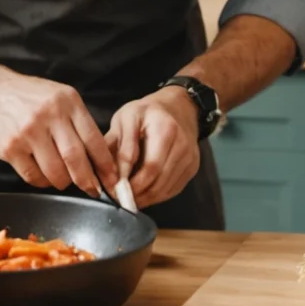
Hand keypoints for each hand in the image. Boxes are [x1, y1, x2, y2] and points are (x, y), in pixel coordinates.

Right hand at [0, 69, 115, 196]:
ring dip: (63, 182)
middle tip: (93, 190)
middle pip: (76, 158)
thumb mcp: (58, 97)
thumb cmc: (27, 97)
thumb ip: (76, 121)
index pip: (94, 139)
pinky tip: (43, 176)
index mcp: (68, 102)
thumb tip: (99, 158)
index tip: (113, 179)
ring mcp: (28, 131)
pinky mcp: (10, 147)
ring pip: (55, 171)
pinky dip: (42, 182)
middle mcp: (50, 114)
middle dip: (88, 180)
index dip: (106, 164)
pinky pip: (32, 176)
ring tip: (63, 180)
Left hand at [104, 88, 200, 207]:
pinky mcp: (193, 167)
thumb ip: (119, 146)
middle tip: (119, 199)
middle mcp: (182, 144)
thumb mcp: (125, 119)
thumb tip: (111, 176)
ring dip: (146, 198)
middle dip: (137, 193)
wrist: (178, 107)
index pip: (149, 165)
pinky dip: (157, 196)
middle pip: (158, 179)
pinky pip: (174, 189)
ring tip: (129, 199)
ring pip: (166, 188)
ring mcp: (190, 156)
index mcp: (165, 128)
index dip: (130, 182)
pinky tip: (143, 194)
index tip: (114, 190)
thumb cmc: (146, 112)